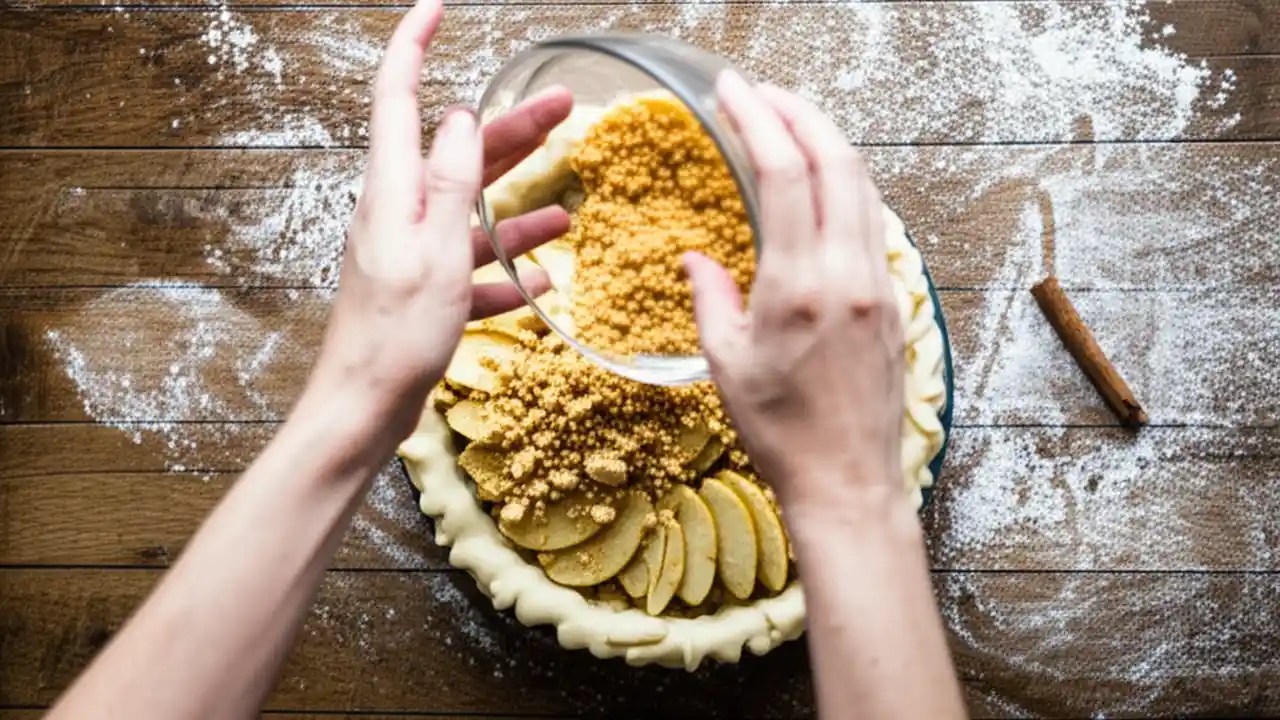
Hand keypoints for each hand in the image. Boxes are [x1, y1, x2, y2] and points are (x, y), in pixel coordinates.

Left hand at [305, 0, 571, 443]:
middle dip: (510, 129)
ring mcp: (414, 256)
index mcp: (394, 189)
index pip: (397, 95)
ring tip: (572, 206)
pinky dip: (506, 274)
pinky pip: (472, 274)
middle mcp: (400, 213)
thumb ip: (451, 181)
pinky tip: (542, 279)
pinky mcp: (425, 296)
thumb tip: (461, 117)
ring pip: (473, 215)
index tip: (436, 6)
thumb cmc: (396, 332)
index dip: (414, 44)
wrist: (365, 409)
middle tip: (564, 107)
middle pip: (457, 154)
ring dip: (521, 209)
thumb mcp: (435, 248)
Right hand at [684, 74, 903, 513]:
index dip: (757, 117)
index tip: (731, 89)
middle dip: (799, 111)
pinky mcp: (893, 301)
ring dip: (828, 142)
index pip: (782, 172)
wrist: (848, 482)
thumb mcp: (727, 364)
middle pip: (834, 160)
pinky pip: (872, 221)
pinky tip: (822, 186)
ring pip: (862, 186)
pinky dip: (846, 185)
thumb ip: (712, 298)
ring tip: (792, 123)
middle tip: (763, 92)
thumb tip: (697, 260)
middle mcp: (848, 273)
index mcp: (799, 284)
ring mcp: (879, 284)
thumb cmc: (780, 432)